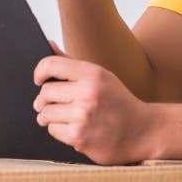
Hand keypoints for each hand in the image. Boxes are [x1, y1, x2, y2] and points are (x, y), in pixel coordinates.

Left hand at [33, 49, 159, 164]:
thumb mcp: (100, 77)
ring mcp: (82, 115)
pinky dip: (59, 131)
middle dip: (45, 100)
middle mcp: (87, 92)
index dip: (39, 72)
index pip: (51, 64)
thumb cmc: (118, 102)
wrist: (141, 130)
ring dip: (51, 117)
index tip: (39, 79)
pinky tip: (75, 128)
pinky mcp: (79, 137)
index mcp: (93, 73)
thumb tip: (49, 44)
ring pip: (45, 114)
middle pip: (45, 92)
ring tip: (66, 116)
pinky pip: (53, 131)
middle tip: (55, 103)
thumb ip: (72, 63)